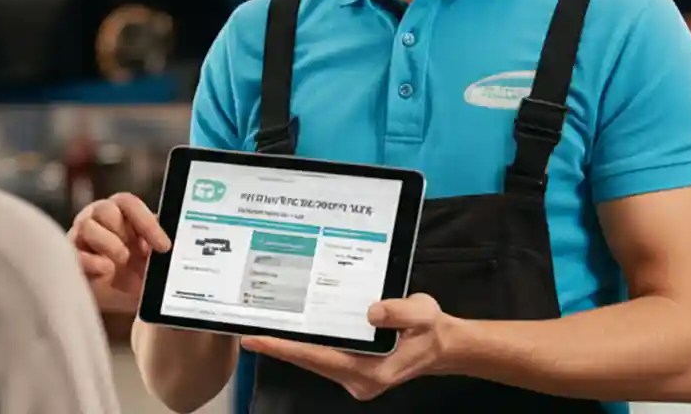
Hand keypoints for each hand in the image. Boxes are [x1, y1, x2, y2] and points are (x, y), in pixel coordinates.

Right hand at [68, 192, 171, 312]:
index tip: (164, 246)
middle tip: (133, 254)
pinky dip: (93, 262)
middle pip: (105, 209)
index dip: (147, 222)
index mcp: (120, 212)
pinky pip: (75, 252)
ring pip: (87, 226)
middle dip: (122, 232)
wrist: (118, 300)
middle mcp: (97, 218)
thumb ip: (161, 247)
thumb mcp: (154, 260)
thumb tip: (175, 244)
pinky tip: (106, 271)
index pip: (128, 203)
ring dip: (109, 245)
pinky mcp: (70, 257)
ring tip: (120, 262)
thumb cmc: (138, 273)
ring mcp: (80, 236)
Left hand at [240, 293, 454, 400]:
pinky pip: (323, 356)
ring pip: (314, 360)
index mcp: (370, 371)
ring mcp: (353, 377)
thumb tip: (371, 312)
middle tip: (248, 330)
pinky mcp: (352, 369)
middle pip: (310, 361)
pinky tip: (293, 329)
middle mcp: (357, 379)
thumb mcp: (423, 313)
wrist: (442, 346)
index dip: (286, 348)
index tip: (257, 340)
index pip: (318, 358)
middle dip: (279, 347)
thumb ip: (400, 313)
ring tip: (263, 328)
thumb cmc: (431, 330)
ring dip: (291, 346)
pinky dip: (307, 344)